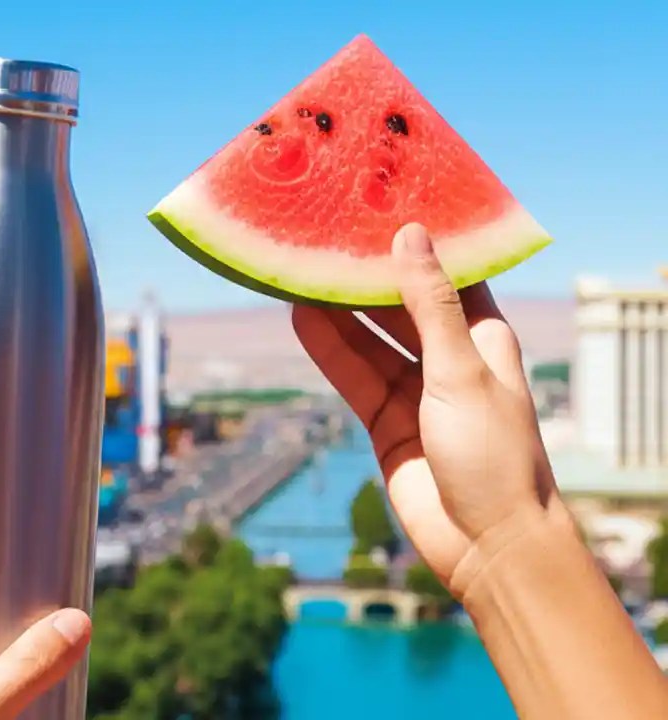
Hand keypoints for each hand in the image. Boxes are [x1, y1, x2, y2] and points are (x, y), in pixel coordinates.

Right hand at [291, 223, 563, 593]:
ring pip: (369, 337)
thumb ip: (429, 305)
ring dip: (338, 308)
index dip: (418, 241)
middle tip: (326, 232)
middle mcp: (451, 357)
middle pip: (400, 303)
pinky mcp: (386, 420)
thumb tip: (409, 236)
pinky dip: (328, 348)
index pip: (449, 274)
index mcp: (485, 336)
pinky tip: (300, 319)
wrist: (486, 544)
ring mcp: (416, 389)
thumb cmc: (494, 455)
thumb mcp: (460, 370)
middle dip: (366, 272)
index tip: (381, 205)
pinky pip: (352, 374)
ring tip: (299, 268)